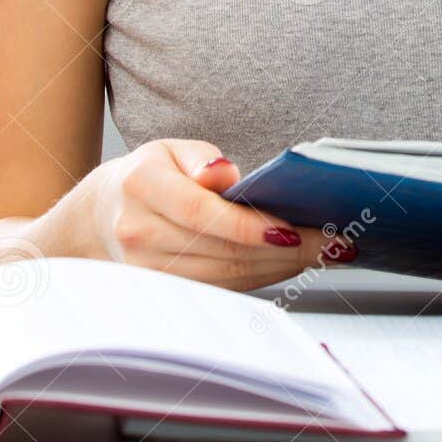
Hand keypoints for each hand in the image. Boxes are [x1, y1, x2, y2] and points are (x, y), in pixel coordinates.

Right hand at [92, 138, 355, 289]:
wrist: (107, 214)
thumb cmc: (152, 174)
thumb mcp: (172, 149)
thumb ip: (202, 158)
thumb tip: (225, 174)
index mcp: (141, 187)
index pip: (201, 213)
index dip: (249, 225)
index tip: (294, 229)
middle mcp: (139, 233)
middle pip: (221, 251)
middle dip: (286, 250)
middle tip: (335, 242)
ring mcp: (147, 270)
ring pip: (226, 276)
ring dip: (282, 267)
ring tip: (327, 252)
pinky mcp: (165, 291)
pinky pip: (222, 288)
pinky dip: (262, 276)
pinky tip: (295, 263)